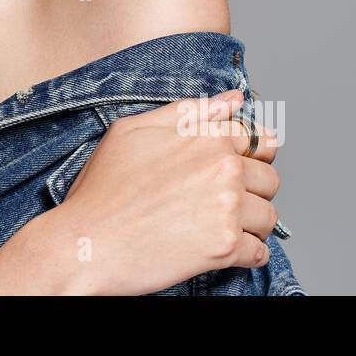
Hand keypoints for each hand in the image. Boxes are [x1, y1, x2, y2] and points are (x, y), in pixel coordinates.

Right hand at [40, 88, 281, 294]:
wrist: (86, 241)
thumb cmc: (103, 188)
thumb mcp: (133, 131)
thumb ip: (187, 111)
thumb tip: (232, 99)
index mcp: (205, 136)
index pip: (257, 138)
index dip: (250, 155)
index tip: (236, 170)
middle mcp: (223, 168)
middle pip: (269, 179)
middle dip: (252, 191)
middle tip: (219, 203)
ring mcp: (227, 208)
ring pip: (268, 218)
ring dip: (250, 225)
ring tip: (217, 228)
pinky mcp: (225, 248)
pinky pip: (259, 253)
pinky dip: (245, 255)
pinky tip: (219, 250)